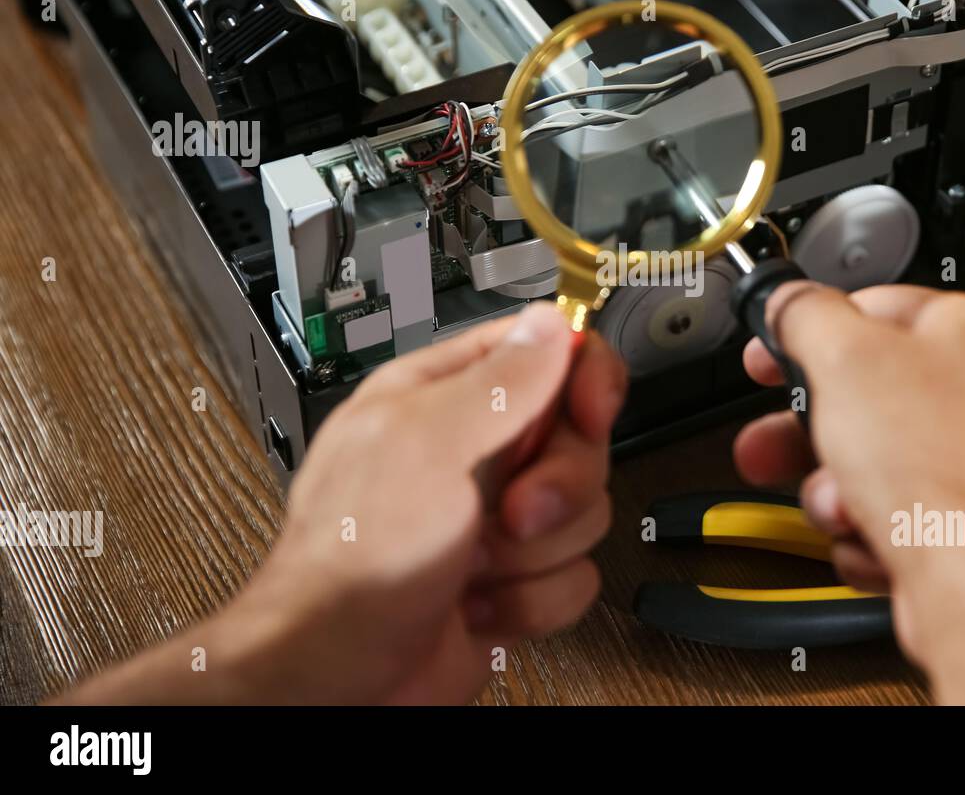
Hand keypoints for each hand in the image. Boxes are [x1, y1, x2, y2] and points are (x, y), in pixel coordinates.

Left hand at [62, 304, 626, 704]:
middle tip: (513, 511)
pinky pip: (574, 576)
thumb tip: (550, 326)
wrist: (338, 675)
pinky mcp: (515, 578)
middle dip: (559, 486)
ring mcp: (497, 519)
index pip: (545, 352)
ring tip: (475, 563)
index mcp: (444, 397)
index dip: (583, 378)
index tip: (590, 413)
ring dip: (535, 553)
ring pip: (584, 513)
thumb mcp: (426, 446)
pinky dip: (532, 602)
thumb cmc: (354, 559)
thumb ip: (499, 381)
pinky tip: (478, 603)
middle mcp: (475, 452)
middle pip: (579, 440)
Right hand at [736, 283, 964, 703]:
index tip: (767, 354)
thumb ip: (808, 314)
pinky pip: (889, 515)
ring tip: (838, 504)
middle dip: (807, 430)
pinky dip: (867, 533)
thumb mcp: (846, 359)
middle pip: (863, 395)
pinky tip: (874, 538)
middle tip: (771, 442)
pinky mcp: (964, 522)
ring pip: (869, 463)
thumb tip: (790, 299)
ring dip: (834, 490)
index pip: (871, 308)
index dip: (807, 331)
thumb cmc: (946, 471)